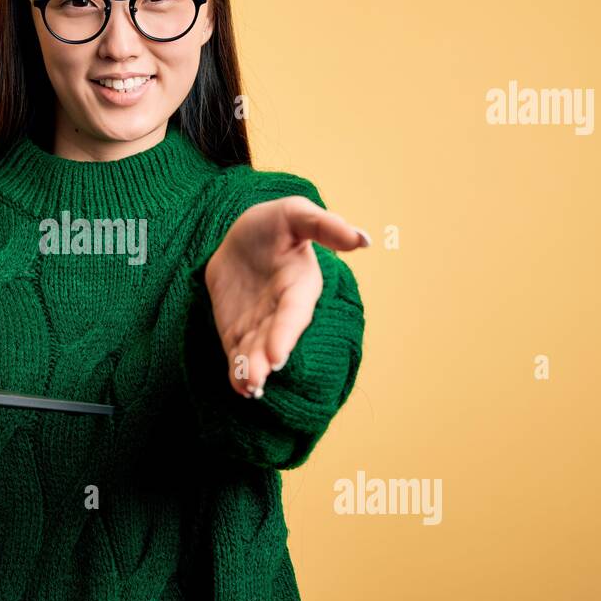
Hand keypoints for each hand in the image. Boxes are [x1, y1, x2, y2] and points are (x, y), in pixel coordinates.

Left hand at [203, 196, 368, 397]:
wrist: (240, 237)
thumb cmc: (275, 224)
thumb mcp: (297, 213)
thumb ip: (325, 225)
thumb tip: (363, 239)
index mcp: (299, 286)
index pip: (293, 313)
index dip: (285, 332)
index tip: (277, 354)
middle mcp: (282, 311)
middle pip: (274, 337)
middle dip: (266, 358)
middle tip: (258, 378)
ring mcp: (259, 324)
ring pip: (255, 351)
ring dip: (251, 370)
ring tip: (247, 387)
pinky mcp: (238, 332)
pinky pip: (238, 354)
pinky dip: (237, 371)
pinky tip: (238, 386)